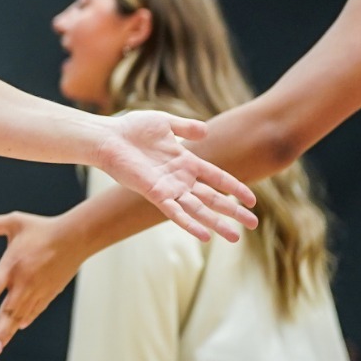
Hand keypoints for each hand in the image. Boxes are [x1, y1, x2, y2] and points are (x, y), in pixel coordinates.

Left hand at [0, 210, 75, 354]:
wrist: (74, 237)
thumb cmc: (42, 228)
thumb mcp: (14, 221)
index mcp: (11, 265)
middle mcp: (23, 282)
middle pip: (8, 310)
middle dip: (0, 331)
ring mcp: (37, 289)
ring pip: (21, 314)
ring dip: (10, 331)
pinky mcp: (49, 292)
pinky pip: (35, 309)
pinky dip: (26, 319)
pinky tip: (20, 326)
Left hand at [89, 111, 256, 242]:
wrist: (108, 136)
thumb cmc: (132, 128)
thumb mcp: (165, 123)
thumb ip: (186, 128)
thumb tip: (206, 131)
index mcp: (186, 162)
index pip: (218, 178)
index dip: (235, 188)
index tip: (252, 200)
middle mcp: (180, 178)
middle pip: (213, 198)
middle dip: (233, 211)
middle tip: (253, 224)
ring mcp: (169, 188)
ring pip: (198, 209)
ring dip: (217, 223)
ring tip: (235, 237)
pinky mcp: (154, 194)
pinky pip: (175, 213)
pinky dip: (190, 224)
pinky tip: (205, 236)